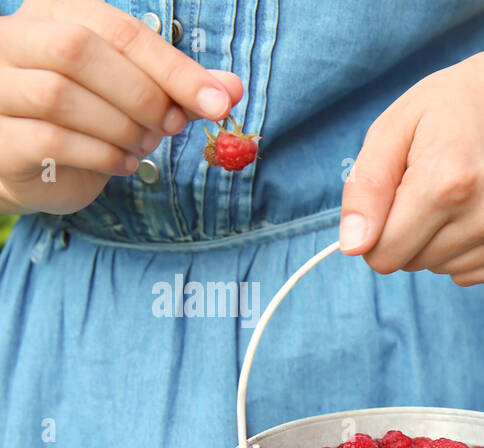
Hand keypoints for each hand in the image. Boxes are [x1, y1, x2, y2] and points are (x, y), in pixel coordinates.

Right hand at [0, 0, 242, 214]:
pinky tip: (122, 164)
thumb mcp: (137, 96)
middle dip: (141, 94)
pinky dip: (100, 155)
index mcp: (52, 16)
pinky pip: (50, 140)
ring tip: (143, 145)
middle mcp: (12, 42)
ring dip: (121, 127)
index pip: (116, 28)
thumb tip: (231, 89)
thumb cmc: (88, 121)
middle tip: (171, 126)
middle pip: (77, 50)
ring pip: (58, 95)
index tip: (219, 102)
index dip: (172, 67)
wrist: (31, 165)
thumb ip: (179, 90)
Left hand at [339, 45, 483, 285]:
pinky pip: (475, 275)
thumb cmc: (454, 108)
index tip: (391, 200)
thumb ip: (366, 188)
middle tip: (431, 186)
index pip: (385, 253)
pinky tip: (481, 211)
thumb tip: (353, 246)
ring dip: (439, 242)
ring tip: (460, 195)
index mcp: (447, 181)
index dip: (376, 231)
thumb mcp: (395, 127)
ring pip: (444, 271)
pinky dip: (468, 251)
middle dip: (410, 233)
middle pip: (414, 264)